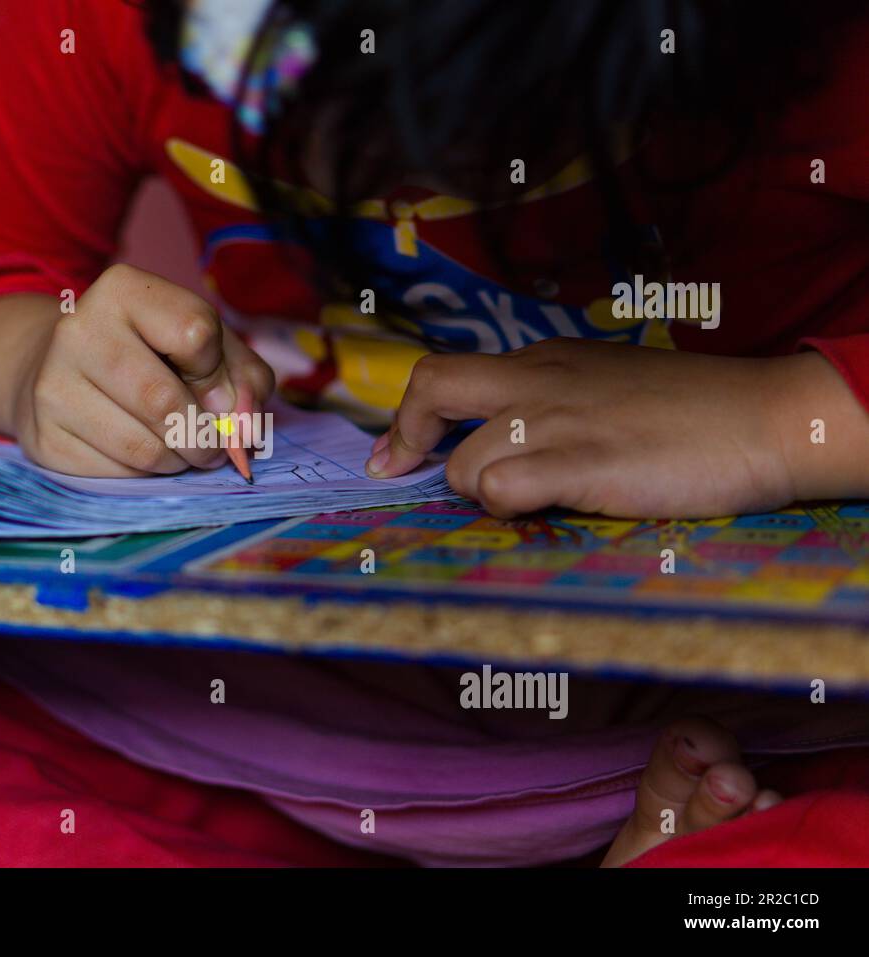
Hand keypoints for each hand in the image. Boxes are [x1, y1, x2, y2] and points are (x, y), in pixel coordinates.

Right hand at [12, 265, 273, 475]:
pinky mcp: (45, 437)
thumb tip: (243, 429)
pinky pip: (116, 474)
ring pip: (142, 447)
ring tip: (181, 450)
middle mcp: (78, 329)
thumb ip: (245, 379)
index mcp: (123, 290)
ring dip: (177, 460)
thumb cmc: (152, 355)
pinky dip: (143, 475)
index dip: (217, 373)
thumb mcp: (208, 346)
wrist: (60, 371)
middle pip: (164, 399)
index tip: (214, 389)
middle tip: (212, 446)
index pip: (195, 333)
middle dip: (204, 436)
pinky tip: (141, 455)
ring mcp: (53, 385)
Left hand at [365, 338, 868, 517]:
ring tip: (530, 500)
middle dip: (408, 436)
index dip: (409, 416)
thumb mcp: (606, 388)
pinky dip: (506, 510)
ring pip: (465, 462)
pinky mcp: (580, 463)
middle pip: (433, 387)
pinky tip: (544, 510)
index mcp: (542, 363)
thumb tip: (502, 443)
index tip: (395, 454)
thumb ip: (551, 403)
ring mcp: (556, 422)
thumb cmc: (694, 412)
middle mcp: (536, 384)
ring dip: (480, 492)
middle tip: (405, 473)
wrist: (764, 418)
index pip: (446, 373)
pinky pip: (500, 490)